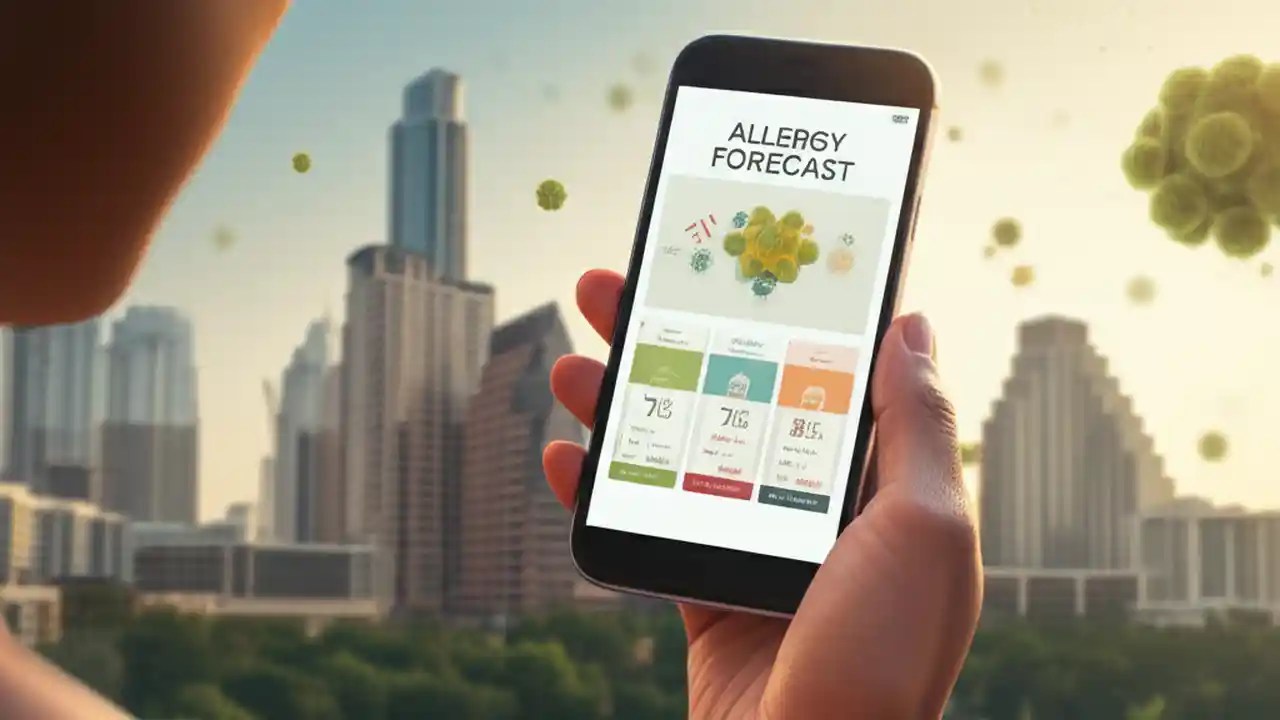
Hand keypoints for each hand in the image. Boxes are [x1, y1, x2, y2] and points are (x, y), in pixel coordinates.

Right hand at [543, 269, 982, 718]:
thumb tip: (910, 324)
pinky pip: (644, 522)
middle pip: (731, 397)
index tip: (724, 265)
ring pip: (677, 451)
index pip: (819, 371)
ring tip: (570, 363)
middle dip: (667, 340)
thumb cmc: (882, 660)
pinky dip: (600, 489)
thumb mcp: (923, 528)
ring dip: (619, 404)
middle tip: (613, 289)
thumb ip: (916, 425)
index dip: (768, 312)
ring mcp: (755, 547)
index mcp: (878, 483)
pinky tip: (564, 455)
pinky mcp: (706, 591)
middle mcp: (817, 507)